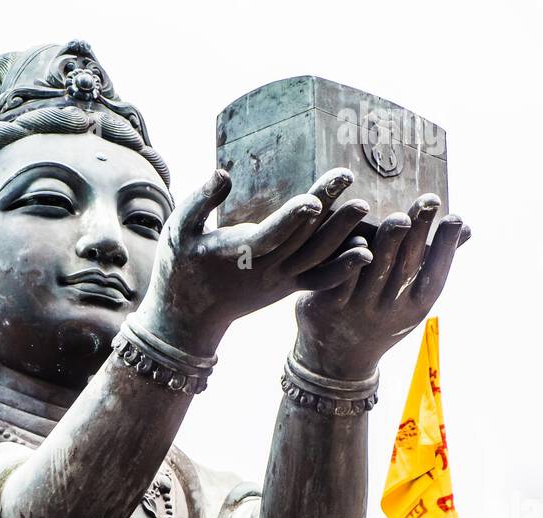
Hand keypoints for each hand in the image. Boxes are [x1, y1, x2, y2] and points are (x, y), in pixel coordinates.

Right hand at [135, 167, 372, 357]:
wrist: (189, 319)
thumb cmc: (180, 268)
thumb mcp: (177, 231)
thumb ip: (199, 201)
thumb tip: (222, 174)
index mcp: (238, 255)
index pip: (271, 235)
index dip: (293, 218)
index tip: (314, 199)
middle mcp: (265, 271)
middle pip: (302, 238)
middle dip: (327, 209)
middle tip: (348, 176)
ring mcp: (279, 282)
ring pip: (316, 258)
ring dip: (342, 234)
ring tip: (364, 207)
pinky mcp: (286, 288)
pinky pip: (319, 281)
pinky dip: (342, 269)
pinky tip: (365, 251)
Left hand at [293, 195, 470, 379]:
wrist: (338, 359)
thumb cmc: (382, 318)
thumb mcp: (412, 299)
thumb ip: (434, 262)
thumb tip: (467, 227)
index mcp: (414, 305)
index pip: (435, 273)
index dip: (446, 247)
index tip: (455, 218)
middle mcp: (390, 308)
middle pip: (407, 265)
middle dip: (419, 232)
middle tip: (429, 201)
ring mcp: (359, 307)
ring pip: (377, 270)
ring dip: (389, 243)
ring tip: (401, 218)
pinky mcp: (329, 306)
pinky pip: (342, 281)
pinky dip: (351, 261)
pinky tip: (358, 237)